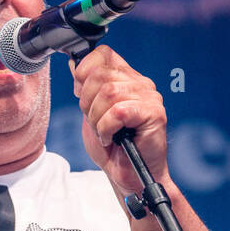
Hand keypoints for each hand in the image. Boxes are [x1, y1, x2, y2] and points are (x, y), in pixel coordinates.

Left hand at [70, 48, 167, 196]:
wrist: (128, 177)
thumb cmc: (113, 148)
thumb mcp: (90, 114)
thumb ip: (85, 90)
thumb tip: (75, 67)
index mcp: (126, 78)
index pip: (103, 54)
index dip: (85, 71)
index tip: (82, 96)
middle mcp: (140, 83)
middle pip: (100, 75)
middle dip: (87, 104)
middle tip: (96, 123)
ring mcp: (149, 97)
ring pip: (108, 93)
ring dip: (97, 119)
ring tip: (105, 133)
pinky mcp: (154, 113)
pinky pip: (118, 112)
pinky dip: (107, 128)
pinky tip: (112, 138)